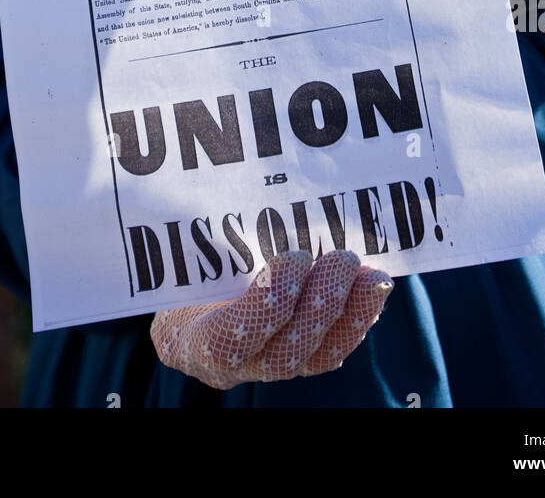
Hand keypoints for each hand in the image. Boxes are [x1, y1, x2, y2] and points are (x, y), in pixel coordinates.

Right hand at [150, 248, 393, 389]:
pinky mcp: (292, 355)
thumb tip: (207, 181)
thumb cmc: (173, 267)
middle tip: (342, 258)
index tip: (293, 261)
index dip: (263, 309)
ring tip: (371, 274)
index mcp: (187, 340)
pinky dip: (354, 318)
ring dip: (348, 312)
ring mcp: (262, 364)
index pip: (229, 342)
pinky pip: (328, 350)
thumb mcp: (174, 255)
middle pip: (283, 354)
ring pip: (313, 356)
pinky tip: (371, 287)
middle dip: (319, 305)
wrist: (177, 299)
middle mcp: (228, 364)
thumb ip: (194, 237)